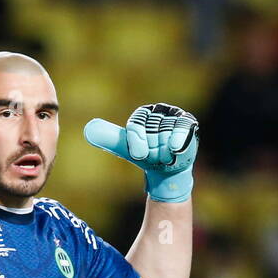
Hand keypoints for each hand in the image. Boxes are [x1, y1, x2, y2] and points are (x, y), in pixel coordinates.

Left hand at [84, 103, 198, 202]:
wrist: (165, 166)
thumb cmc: (145, 154)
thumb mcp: (125, 147)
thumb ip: (110, 138)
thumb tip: (89, 130)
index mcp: (144, 113)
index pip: (137, 122)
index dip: (137, 138)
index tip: (138, 155)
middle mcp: (160, 111)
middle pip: (154, 127)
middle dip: (153, 146)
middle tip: (153, 158)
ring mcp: (176, 117)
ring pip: (167, 130)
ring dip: (164, 148)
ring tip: (164, 158)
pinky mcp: (189, 124)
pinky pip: (183, 128)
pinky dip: (178, 140)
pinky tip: (174, 150)